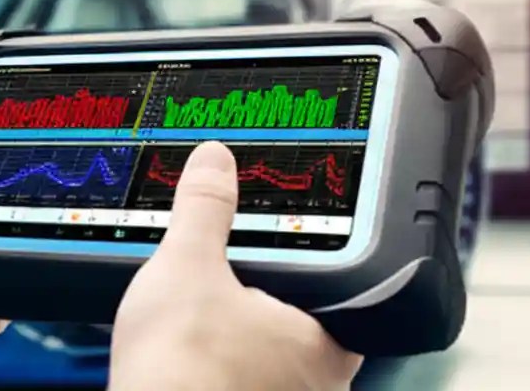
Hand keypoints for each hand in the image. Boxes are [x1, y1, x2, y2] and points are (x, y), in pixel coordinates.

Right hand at [110, 142, 362, 390]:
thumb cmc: (180, 376)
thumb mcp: (187, 266)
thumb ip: (205, 209)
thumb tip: (215, 162)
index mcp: (328, 343)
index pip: (348, 294)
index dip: (319, 269)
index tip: (291, 254)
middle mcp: (318, 388)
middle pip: (308, 329)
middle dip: (271, 307)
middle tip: (233, 286)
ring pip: (273, 367)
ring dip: (245, 347)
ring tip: (204, 327)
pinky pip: (240, 389)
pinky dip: (221, 376)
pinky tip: (189, 366)